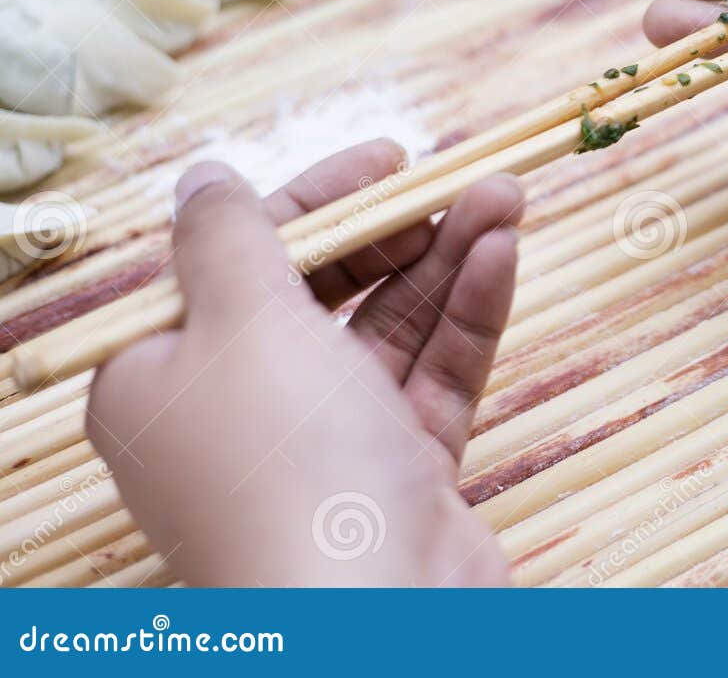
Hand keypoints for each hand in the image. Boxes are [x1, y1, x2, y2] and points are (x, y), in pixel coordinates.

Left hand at [85, 141, 523, 586]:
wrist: (373, 618)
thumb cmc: (285, 465)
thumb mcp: (241, 322)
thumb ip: (228, 237)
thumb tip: (206, 177)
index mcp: (170, 377)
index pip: (238, 261)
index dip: (316, 200)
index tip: (390, 158)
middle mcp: (243, 411)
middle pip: (324, 291)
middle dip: (400, 229)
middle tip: (467, 179)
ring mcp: (327, 445)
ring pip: (392, 328)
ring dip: (449, 259)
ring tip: (508, 199)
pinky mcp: (400, 472)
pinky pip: (434, 375)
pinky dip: (468, 315)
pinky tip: (504, 258)